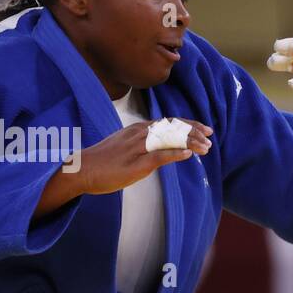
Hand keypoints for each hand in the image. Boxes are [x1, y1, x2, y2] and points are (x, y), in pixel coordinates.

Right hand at [33, 118, 211, 219]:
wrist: (82, 169)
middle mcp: (140, 134)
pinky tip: (189, 155)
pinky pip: (159, 156)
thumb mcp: (126, 146)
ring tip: (206, 148)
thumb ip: (144, 144)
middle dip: (194, 132)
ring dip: (190, 143)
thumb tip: (162, 147)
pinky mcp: (136, 162)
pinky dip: (176, 154)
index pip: (169, 123)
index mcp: (139, 130)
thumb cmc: (104, 161)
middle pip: (173, 128)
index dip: (189, 125)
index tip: (204, 129)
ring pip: (170, 140)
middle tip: (210, 138)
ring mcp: (138, 147)